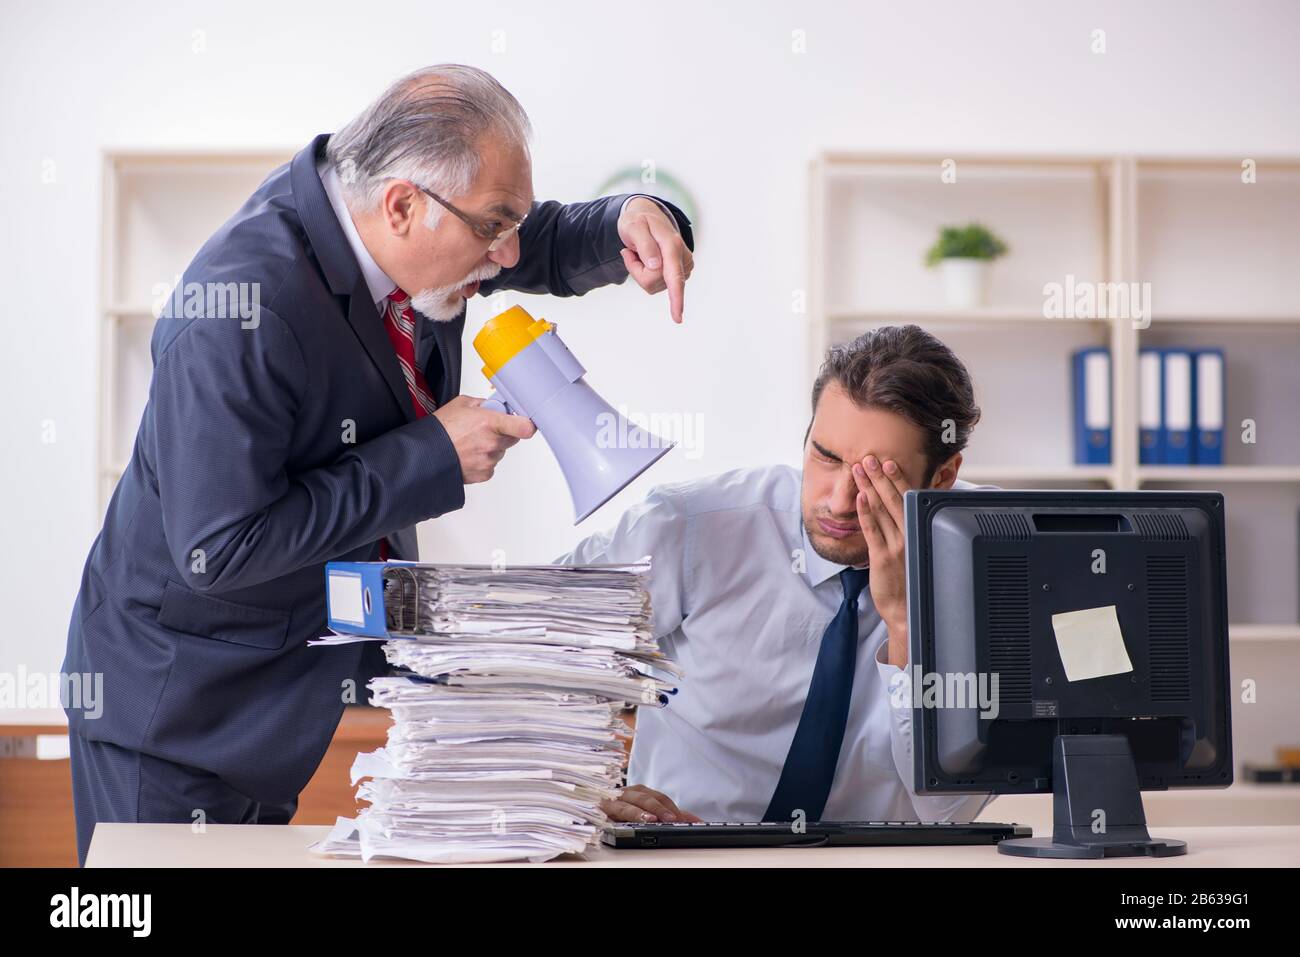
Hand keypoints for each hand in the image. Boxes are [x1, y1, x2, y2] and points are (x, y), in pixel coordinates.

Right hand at [432, 395, 535, 483]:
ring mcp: (489, 461)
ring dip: (491, 447)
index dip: (528, 424)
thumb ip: (484, 404)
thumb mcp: (462, 404)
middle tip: (485, 429)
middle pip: (513, 438)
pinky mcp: (484, 474)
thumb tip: (496, 404)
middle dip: (503, 432)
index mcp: (490, 423)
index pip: (524, 427)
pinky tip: (468, 454)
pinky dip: (483, 460)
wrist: (424, 455)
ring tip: (470, 442)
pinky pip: (491, 465)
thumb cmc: (439, 430)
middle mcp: (492, 444)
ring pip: (500, 451)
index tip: (527, 422)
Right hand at [600, 784, 703, 823]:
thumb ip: (664, 814)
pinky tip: (643, 819)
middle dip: (664, 807)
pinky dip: (632, 813)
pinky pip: (619, 808)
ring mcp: (614, 798)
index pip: (659, 797)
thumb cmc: (613, 810)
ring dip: (649, 809)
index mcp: (636, 792)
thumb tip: (691, 818)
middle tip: (678, 819)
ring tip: (662, 819)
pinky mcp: (603, 807)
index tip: (693, 821)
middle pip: (648, 796)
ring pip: (634, 800)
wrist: (581, 805)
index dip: (675, 807)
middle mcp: (626, 792)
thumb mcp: (640, 812)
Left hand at [616, 197, 693, 323]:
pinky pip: (656, 284)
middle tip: (629, 252)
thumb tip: (655, 266)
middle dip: (636, 271)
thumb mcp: (633, 226)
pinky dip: (645, 274)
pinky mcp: (679, 274)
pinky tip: (647, 259)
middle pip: (653, 281)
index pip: (674, 275)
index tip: (677, 317)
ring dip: (640, 272)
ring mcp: (682, 267)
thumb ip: (644, 244)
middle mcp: (681, 257)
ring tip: (639, 253)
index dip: (676, 298)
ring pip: (654, 285)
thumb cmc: (638, 221)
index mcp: (672, 245)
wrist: (648, 217)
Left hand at [851, 455, 911, 666]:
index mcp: (919, 532)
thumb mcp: (915, 552)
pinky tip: (860, 498)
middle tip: (869, 458)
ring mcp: (897, 546)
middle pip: (894, 500)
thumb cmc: (912, 582)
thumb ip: (908, 530)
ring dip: (869, 488)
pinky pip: (873, 531)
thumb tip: (898, 510)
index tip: (888, 463)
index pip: (909, 500)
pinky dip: (866, 513)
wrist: (908, 613)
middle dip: (880, 477)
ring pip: (882, 511)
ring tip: (859, 470)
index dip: (897, 480)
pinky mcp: (882, 558)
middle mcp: (910, 536)